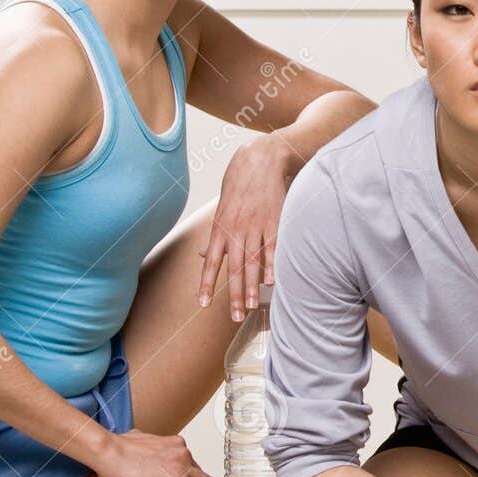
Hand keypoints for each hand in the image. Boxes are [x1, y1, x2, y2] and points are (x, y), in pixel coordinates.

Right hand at [91, 429, 231, 476]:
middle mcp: (182, 451)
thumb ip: (141, 443)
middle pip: (201, 472)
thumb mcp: (132, 440)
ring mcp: (182, 464)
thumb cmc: (114, 449)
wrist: (108, 452)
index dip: (196, 475)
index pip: (190, 462)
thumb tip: (135, 443)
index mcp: (172, 443)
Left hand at [198, 134, 299, 319]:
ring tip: (251, 306)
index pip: (211, 261)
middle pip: (233, 268)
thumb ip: (216, 235)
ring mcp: (256, 225)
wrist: (260, 159)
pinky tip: (270, 282)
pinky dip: (272, 265)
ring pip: (252, 262)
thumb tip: (205, 255)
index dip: (206, 283)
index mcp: (220, 227)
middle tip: (234, 317)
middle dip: (233, 295)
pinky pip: (273, 247)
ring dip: (251, 286)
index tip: (203, 304)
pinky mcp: (274, 220)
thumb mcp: (221, 207)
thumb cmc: (239, 184)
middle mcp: (236, 229)